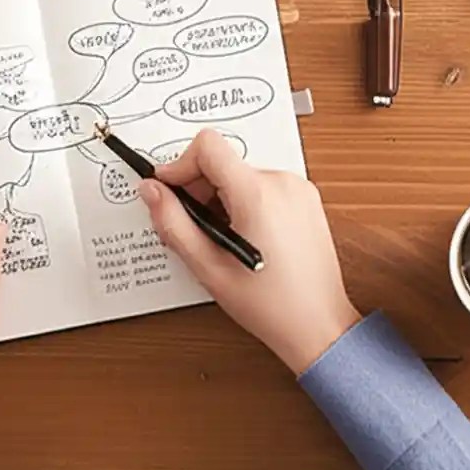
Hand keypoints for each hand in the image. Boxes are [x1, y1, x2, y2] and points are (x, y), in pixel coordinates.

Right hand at [138, 130, 360, 372]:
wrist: (317, 324)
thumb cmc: (272, 304)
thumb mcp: (208, 266)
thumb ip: (173, 222)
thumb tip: (152, 191)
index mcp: (257, 194)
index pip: (208, 146)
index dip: (179, 165)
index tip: (169, 190)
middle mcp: (282, 183)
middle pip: (223, 162)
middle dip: (199, 190)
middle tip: (193, 229)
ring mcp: (298, 190)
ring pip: (241, 176)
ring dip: (222, 199)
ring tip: (222, 240)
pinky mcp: (306, 200)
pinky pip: (263, 187)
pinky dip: (245, 203)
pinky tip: (244, 238)